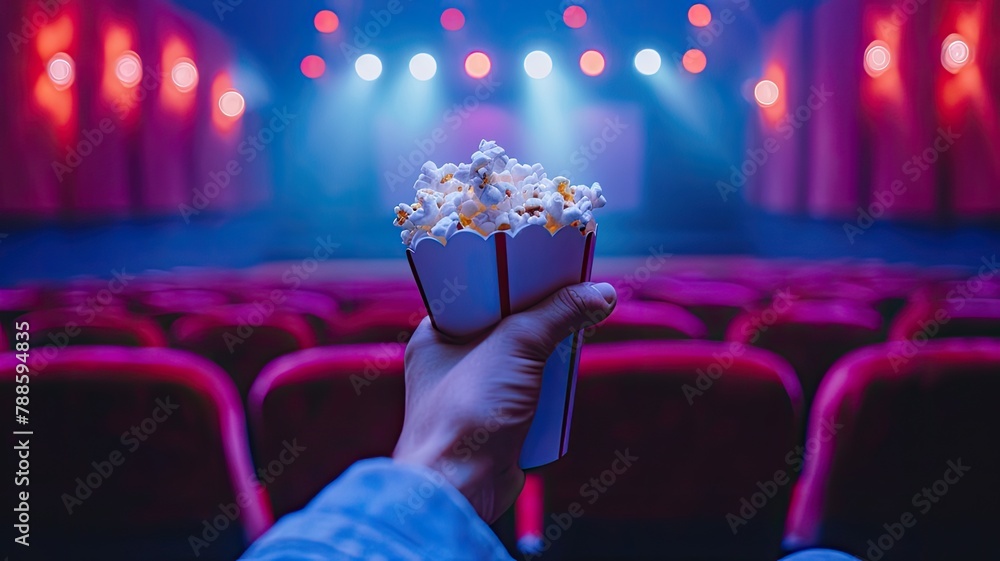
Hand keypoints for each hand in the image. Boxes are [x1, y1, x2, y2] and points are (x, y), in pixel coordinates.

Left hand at [392, 282, 616, 522]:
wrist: (460, 487)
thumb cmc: (468, 411)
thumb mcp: (517, 345)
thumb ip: (558, 314)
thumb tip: (601, 292)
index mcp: (436, 336)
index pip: (477, 294)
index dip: (511, 279)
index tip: (547, 267)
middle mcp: (449, 364)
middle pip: (504, 326)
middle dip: (539, 316)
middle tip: (573, 297)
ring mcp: (473, 397)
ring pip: (519, 362)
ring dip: (548, 353)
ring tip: (578, 331)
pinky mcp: (495, 425)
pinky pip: (528, 395)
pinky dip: (549, 388)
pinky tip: (569, 377)